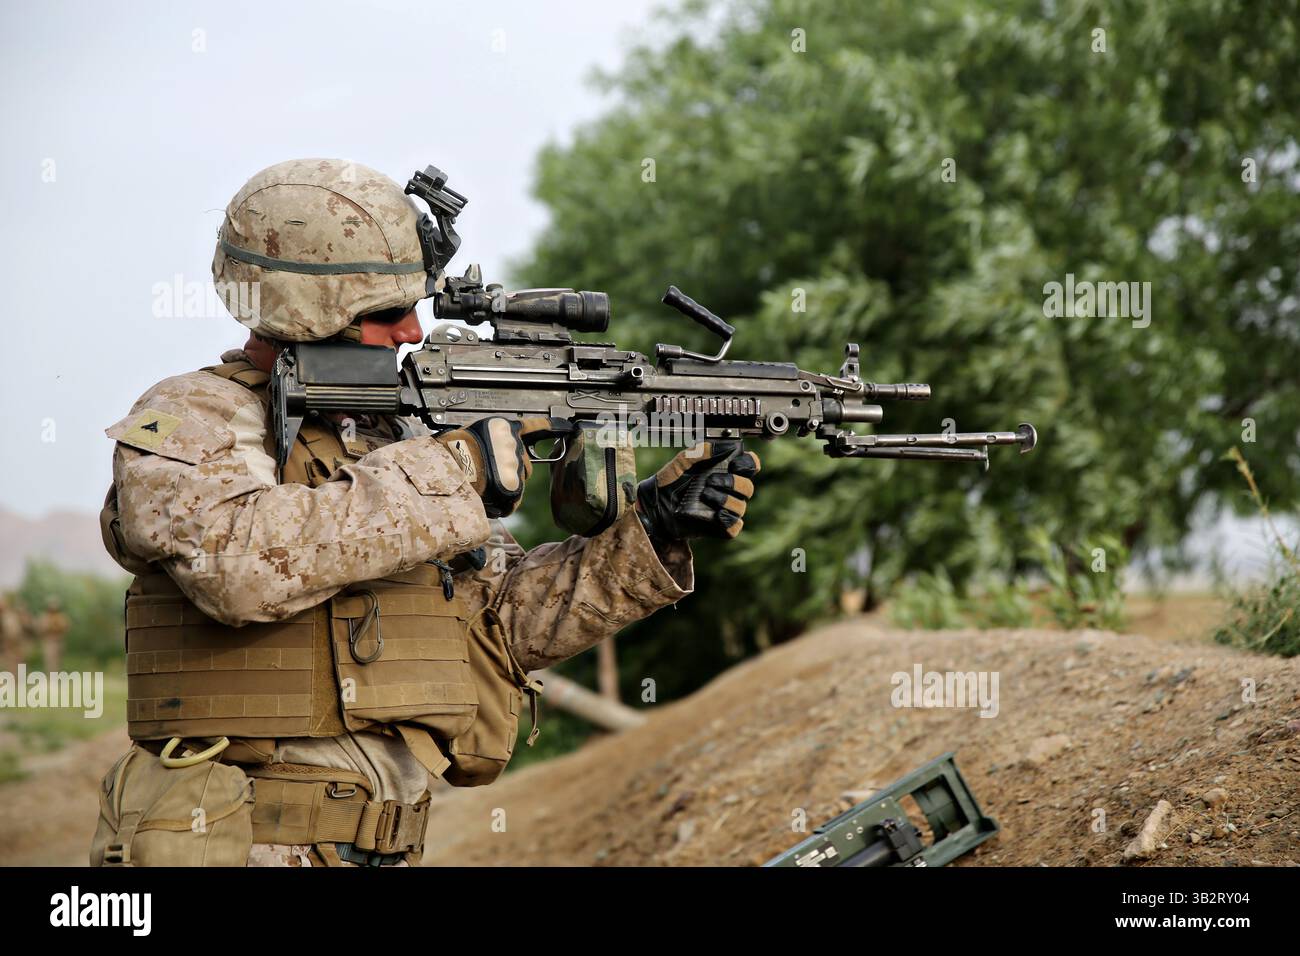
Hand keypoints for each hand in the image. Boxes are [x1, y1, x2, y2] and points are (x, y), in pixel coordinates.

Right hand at [437, 416, 572, 517]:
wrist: (445, 469)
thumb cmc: (450, 453)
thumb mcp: (473, 435)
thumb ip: (492, 442)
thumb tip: (492, 455)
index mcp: (504, 428)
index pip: (535, 427)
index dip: (552, 427)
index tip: (566, 427)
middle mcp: (515, 445)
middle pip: (525, 464)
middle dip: (511, 472)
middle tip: (488, 475)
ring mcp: (517, 467)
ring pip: (518, 483)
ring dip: (505, 487)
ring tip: (482, 485)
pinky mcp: (515, 487)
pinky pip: (512, 500)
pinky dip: (501, 504)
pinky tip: (487, 498)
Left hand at [635, 440, 760, 544]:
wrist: (654, 505)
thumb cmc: (668, 482)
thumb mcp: (681, 462)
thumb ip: (699, 451)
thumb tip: (722, 447)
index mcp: (724, 471)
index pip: (750, 466)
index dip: (748, 464)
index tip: (734, 464)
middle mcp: (728, 490)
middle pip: (748, 487)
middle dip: (733, 483)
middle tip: (711, 481)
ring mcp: (725, 509)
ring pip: (741, 506)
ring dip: (725, 500)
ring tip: (705, 495)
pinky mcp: (719, 526)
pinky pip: (734, 526)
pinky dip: (729, 520)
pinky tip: (716, 514)